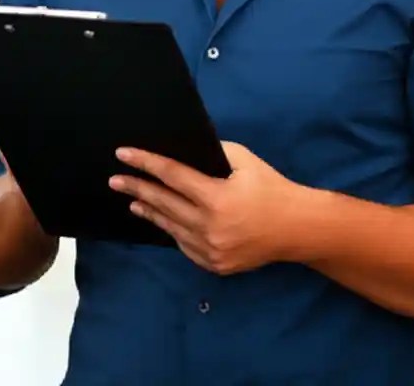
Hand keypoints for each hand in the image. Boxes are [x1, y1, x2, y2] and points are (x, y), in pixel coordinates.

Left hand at [109, 142, 312, 275]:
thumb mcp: (245, 161)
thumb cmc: (271, 189)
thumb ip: (214, 152)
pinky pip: (184, 246)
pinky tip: (161, 220)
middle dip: (136, 188)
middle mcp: (210, 226)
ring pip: (170, 227)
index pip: (171, 176)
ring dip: (149, 212)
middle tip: (115, 180)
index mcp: (217, 198)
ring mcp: (211, 250)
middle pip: (163, 203)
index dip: (145, 163)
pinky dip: (171, 231)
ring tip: (133, 201)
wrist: (298, 229)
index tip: (123, 154)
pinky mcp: (215, 265)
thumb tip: (184, 150)